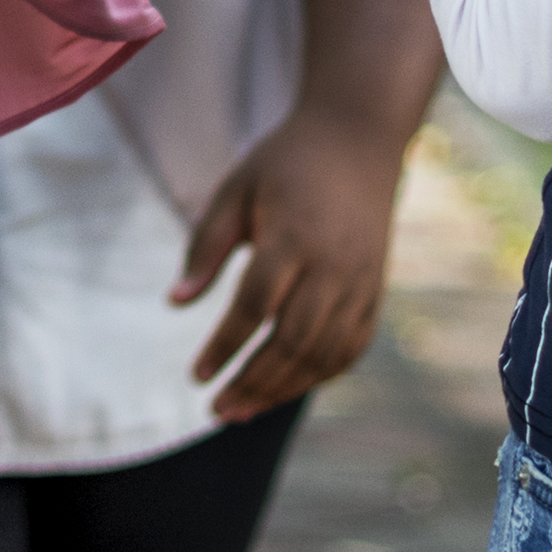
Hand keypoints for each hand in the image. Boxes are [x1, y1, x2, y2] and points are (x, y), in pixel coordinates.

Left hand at [175, 111, 416, 417]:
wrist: (358, 140)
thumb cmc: (285, 164)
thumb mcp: (236, 189)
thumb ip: (205, 246)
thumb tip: (176, 302)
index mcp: (294, 236)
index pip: (255, 306)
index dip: (224, 346)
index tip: (196, 375)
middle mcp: (334, 265)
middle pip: (292, 342)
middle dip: (252, 383)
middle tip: (216, 410)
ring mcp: (361, 282)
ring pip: (323, 354)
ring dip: (281, 390)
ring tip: (241, 411)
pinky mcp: (375, 292)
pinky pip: (349, 349)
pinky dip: (318, 376)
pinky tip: (284, 389)